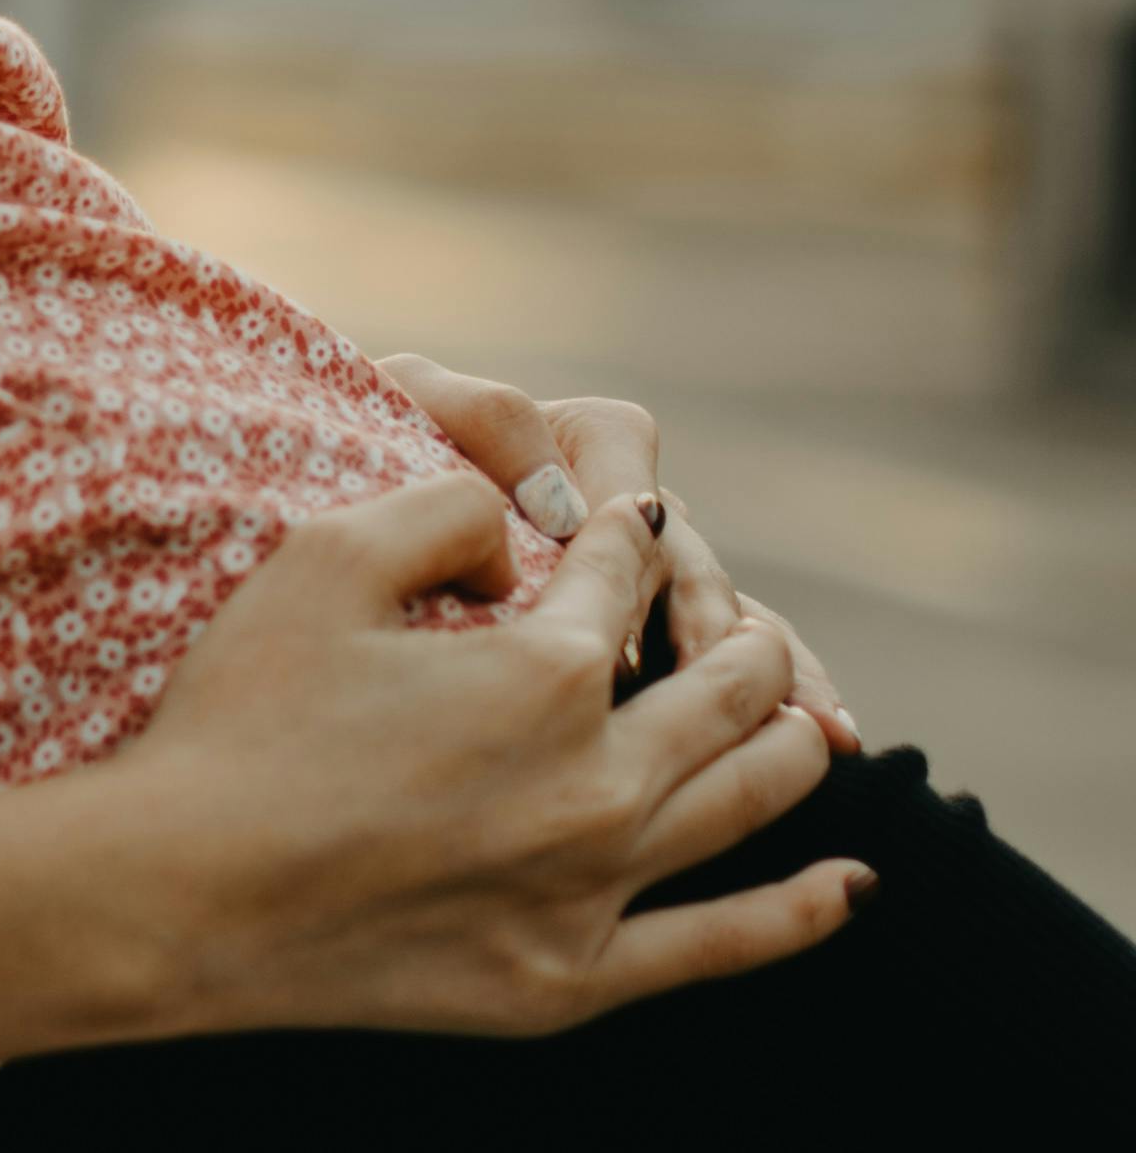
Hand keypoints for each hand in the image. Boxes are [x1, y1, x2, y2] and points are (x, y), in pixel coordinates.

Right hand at [104, 476, 861, 1047]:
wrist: (177, 894)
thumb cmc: (235, 716)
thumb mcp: (322, 556)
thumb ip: (446, 508)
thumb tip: (518, 538)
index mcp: (541, 672)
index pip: (626, 577)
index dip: (629, 533)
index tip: (626, 521)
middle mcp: (596, 782)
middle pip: (723, 686)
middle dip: (734, 630)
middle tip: (726, 614)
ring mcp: (594, 890)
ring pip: (747, 800)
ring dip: (788, 741)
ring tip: (802, 714)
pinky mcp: (573, 981)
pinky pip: (724, 947)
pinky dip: (799, 912)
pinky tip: (854, 884)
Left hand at [378, 352, 857, 746]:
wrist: (327, 541)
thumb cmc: (367, 462)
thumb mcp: (410, 410)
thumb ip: (483, 419)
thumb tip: (566, 512)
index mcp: (578, 445)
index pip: (626, 470)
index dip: (628, 525)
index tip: (610, 583)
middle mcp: (629, 516)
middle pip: (692, 559)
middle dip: (711, 616)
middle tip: (706, 666)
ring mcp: (648, 591)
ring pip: (733, 624)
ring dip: (779, 669)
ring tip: (821, 725)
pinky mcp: (647, 661)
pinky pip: (727, 682)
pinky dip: (779, 706)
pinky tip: (825, 741)